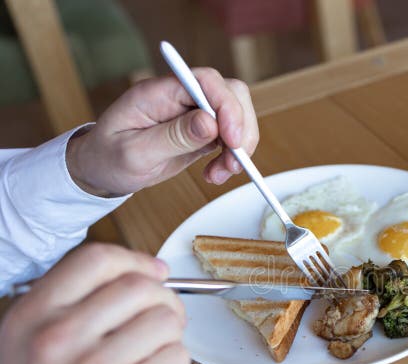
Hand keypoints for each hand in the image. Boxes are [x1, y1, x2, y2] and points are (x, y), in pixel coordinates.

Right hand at [0, 244, 189, 363]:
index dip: (137, 261)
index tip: (155, 271)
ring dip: (170, 335)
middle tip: (160, 318)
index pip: (97, 259)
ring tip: (151, 352)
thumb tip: (139, 272)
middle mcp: (61, 336)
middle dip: (163, 299)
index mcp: (34, 315)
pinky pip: (178, 358)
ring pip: (166, 320)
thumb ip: (69, 303)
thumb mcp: (24, 342)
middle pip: (141, 287)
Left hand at [66, 69, 258, 196]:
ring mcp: (193, 112)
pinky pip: (230, 137)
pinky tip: (217, 172)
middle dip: (241, 128)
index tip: (232, 139)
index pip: (206, 81)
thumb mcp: (134, 153)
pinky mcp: (202, 131)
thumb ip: (172, 137)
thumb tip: (210, 123)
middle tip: (234, 161)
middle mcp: (180, 96)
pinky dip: (232, 156)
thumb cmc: (108, 158)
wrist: (101, 169)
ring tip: (221, 172)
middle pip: (231, 94)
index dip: (227, 106)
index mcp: (158, 92)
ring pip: (237, 116)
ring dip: (239, 147)